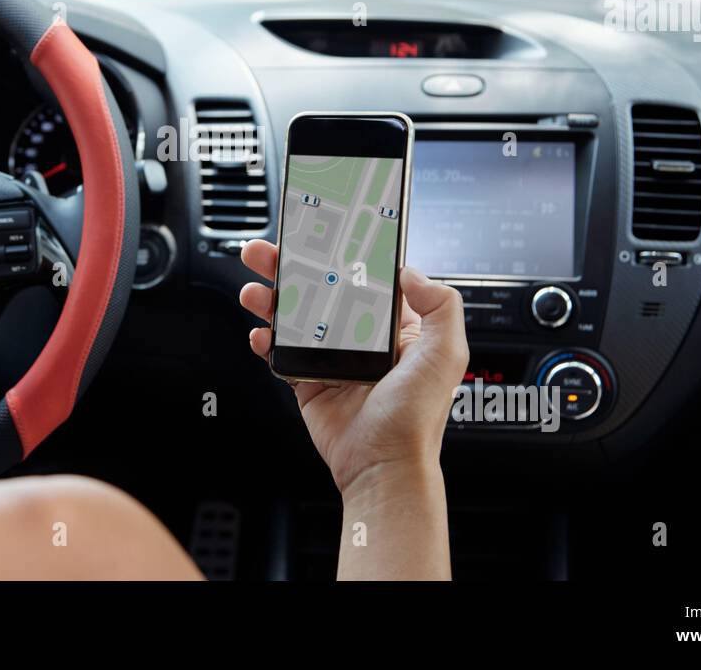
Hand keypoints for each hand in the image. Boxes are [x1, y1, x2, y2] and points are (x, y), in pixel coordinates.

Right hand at [238, 239, 468, 495]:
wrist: (383, 466)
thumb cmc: (416, 419)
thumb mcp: (446, 354)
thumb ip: (440, 305)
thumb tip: (411, 271)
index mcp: (396, 328)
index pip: (365, 279)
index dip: (340, 255)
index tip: (320, 234)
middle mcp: (363, 340)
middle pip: (320, 290)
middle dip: (290, 268)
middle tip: (268, 252)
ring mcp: (334, 360)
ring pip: (295, 317)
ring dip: (271, 299)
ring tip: (254, 291)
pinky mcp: (310, 383)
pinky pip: (283, 355)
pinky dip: (266, 341)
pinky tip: (260, 334)